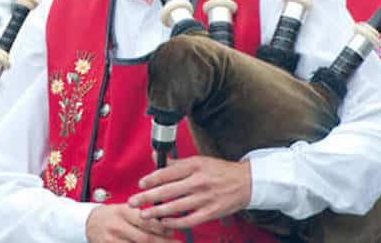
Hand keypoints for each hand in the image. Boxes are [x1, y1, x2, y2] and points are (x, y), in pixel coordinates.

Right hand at [85, 203, 171, 242]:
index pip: (146, 221)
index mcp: (122, 212)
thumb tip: (166, 222)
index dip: (162, 228)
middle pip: (145, 239)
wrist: (88, 223)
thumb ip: (142, 215)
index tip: (173, 232)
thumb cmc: (111, 215)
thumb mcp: (124, 209)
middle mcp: (117, 226)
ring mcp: (112, 241)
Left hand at [128, 156, 249, 228]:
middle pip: (168, 191)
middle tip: (134, 201)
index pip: (168, 172)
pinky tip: (164, 222)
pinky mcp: (211, 212)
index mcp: (194, 166)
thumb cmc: (220, 171)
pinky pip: (189, 220)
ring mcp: (205, 198)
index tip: (140, 184)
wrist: (246, 182)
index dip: (151, 179)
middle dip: (148, 197)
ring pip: (176, 207)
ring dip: (157, 212)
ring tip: (145, 214)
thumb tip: (156, 158)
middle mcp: (198, 181)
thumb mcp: (198, 161)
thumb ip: (176, 163)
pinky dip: (175, 222)